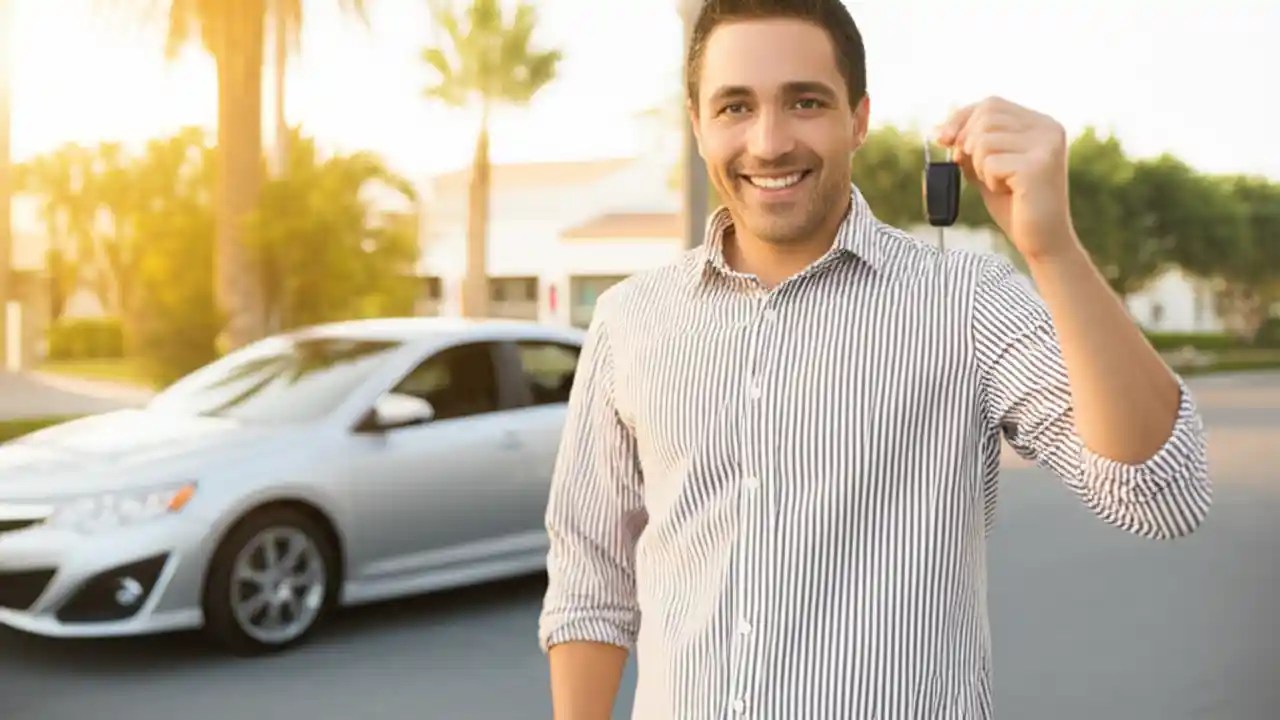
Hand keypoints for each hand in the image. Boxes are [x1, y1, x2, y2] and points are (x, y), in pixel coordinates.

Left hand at [935, 96, 1078, 261]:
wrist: (1043, 240)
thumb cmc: (1016, 205)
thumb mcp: (987, 169)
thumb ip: (970, 147)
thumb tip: (939, 130)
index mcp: (1039, 123)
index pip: (991, 104)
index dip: (961, 118)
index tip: (942, 139)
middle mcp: (1047, 128)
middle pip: (986, 116)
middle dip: (968, 144)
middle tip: (976, 170)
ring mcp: (1046, 145)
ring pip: (984, 140)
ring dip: (981, 166)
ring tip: (1000, 183)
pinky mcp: (1039, 165)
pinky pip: (991, 162)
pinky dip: (989, 180)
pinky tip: (1008, 192)